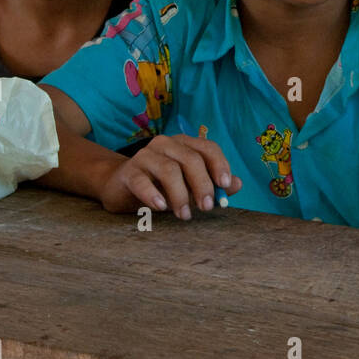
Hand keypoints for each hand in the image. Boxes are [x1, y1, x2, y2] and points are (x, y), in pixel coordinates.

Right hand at [99, 133, 241, 217]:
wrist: (121, 187)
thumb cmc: (161, 185)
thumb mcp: (189, 185)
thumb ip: (213, 184)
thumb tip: (238, 184)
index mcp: (185, 144)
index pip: (208, 148)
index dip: (219, 164)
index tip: (225, 185)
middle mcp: (166, 144)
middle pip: (191, 159)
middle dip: (202, 184)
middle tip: (207, 207)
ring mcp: (145, 156)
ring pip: (169, 170)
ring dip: (180, 194)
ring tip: (185, 215)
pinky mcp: (128, 171)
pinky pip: (142, 181)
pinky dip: (153, 194)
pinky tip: (161, 207)